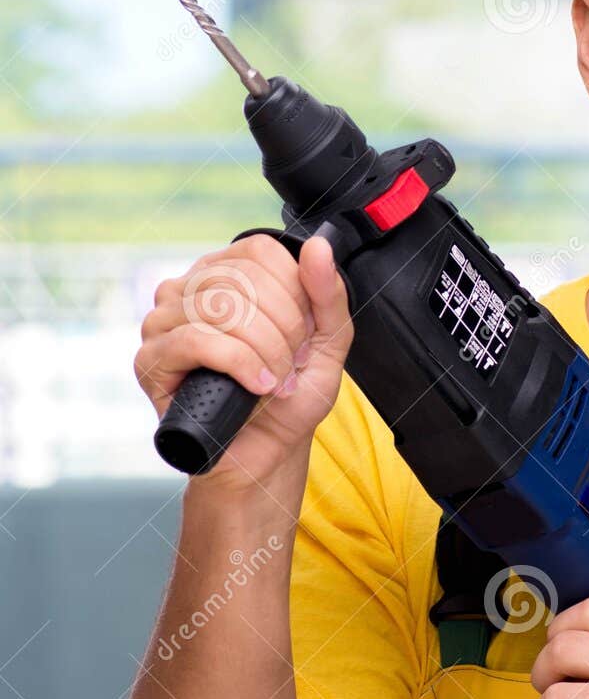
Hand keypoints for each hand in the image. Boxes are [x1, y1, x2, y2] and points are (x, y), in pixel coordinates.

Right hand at [134, 233, 352, 493]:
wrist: (267, 452)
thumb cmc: (290, 397)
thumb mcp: (328, 343)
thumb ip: (328, 295)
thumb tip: (317, 246)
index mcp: (227, 274)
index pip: (260, 251)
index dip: (294, 291)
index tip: (306, 333)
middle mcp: (189, 289)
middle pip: (242, 278)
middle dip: (284, 326)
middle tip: (292, 363)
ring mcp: (163, 322)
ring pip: (220, 306)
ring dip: (266, 349)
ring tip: (277, 381)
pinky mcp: (151, 359)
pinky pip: (195, 340)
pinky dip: (240, 363)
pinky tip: (258, 386)